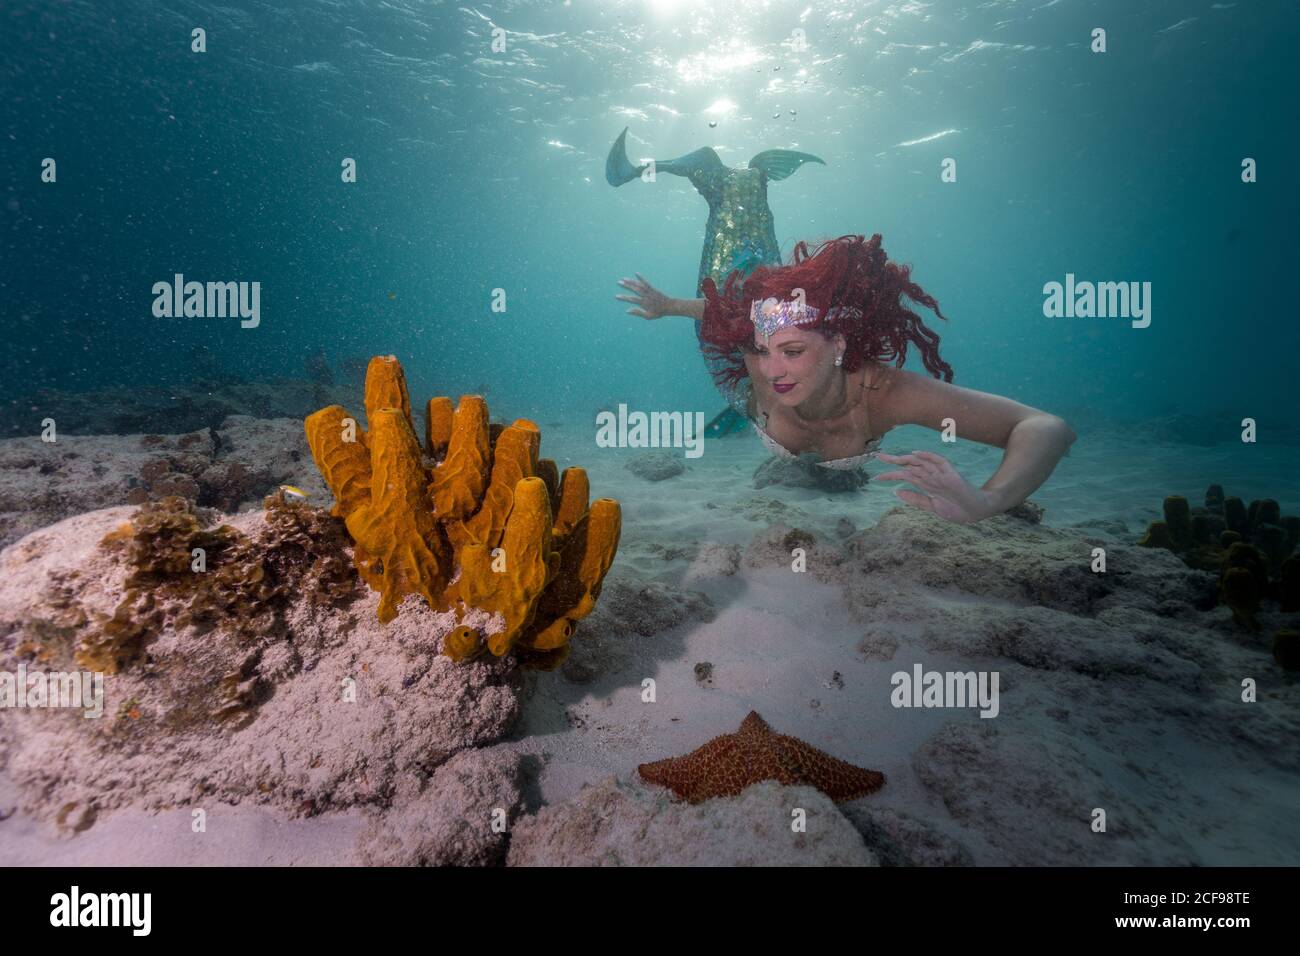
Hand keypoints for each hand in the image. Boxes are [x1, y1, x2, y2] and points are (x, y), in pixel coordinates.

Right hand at [615, 273, 670, 318]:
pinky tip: (636, 273)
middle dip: (626, 286)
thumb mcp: (648, 316)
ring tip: (623, 278)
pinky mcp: (652, 288)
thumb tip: (627, 311)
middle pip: (634, 289)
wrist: (669, 306)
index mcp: (643, 303)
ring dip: (631, 281)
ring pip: (638, 285)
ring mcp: (649, 291)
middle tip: (618, 282)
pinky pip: (646, 282)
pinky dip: (641, 278)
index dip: (623, 298)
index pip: (631, 299)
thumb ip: (637, 313)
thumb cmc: (658, 312)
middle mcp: (645, 296)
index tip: (616, 296)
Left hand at [872, 450, 998, 523]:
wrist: (974, 513)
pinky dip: (928, 456)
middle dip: (893, 461)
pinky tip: (916, 453)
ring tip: (891, 458)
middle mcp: (931, 476)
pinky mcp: (951, 474)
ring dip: (906, 458)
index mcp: (925, 484)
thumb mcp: (930, 506)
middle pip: (909, 465)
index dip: (890, 475)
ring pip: (921, 462)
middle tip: (877, 457)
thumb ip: (915, 499)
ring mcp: (940, 474)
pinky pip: (939, 461)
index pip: (904, 475)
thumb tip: (895, 492)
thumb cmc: (954, 509)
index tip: (875, 478)